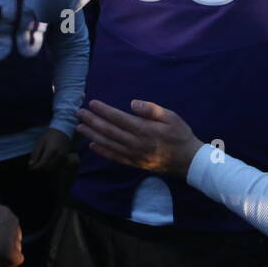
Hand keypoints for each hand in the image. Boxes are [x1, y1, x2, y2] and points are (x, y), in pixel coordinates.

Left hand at [28, 127, 71, 171]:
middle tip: (35, 164)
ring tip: (42, 162)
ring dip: (46, 167)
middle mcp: (58, 155)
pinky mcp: (65, 157)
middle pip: (48, 167)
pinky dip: (52, 166)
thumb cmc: (50, 135)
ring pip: (53, 168)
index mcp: (51, 150)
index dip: (36, 167)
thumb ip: (35, 153)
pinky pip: (58, 166)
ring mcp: (63, 157)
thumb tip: (30, 164)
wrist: (62, 130)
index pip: (43, 163)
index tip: (30, 168)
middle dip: (40, 167)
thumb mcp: (40, 141)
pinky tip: (48, 162)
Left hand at [76, 100, 202, 177]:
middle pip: (108, 131)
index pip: (118, 118)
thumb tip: (132, 103)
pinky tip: (92, 145)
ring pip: (107, 144)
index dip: (103, 110)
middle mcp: (135, 143)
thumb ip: (152, 110)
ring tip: (79, 127)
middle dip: (92, 121)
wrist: (188, 162)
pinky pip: (114, 157)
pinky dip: (101, 151)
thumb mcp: (171, 117)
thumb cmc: (180, 135)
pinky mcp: (134, 163)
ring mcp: (133, 155)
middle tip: (78, 113)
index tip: (92, 103)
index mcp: (144, 130)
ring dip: (91, 135)